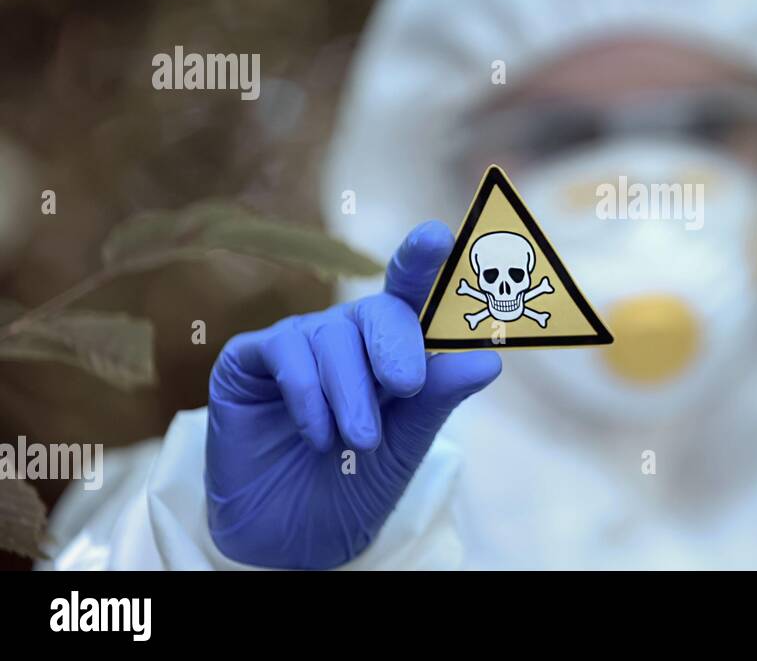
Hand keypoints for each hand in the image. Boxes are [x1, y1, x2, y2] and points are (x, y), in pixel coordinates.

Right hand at [204, 221, 499, 568]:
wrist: (296, 538)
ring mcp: (296, 345)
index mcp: (389, 348)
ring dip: (350, 391)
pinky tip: (317, 432)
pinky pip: (283, 352)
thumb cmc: (357, 485)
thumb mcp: (408, 443)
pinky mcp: (247, 362)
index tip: (436, 237)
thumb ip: (439, 398)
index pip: (409, 293)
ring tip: (357, 441)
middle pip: (375, 311)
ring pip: (331, 336)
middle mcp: (343, 337)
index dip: (421, 261)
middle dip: (394, 349)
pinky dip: (307, 393)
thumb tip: (488, 359)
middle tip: (403, 390)